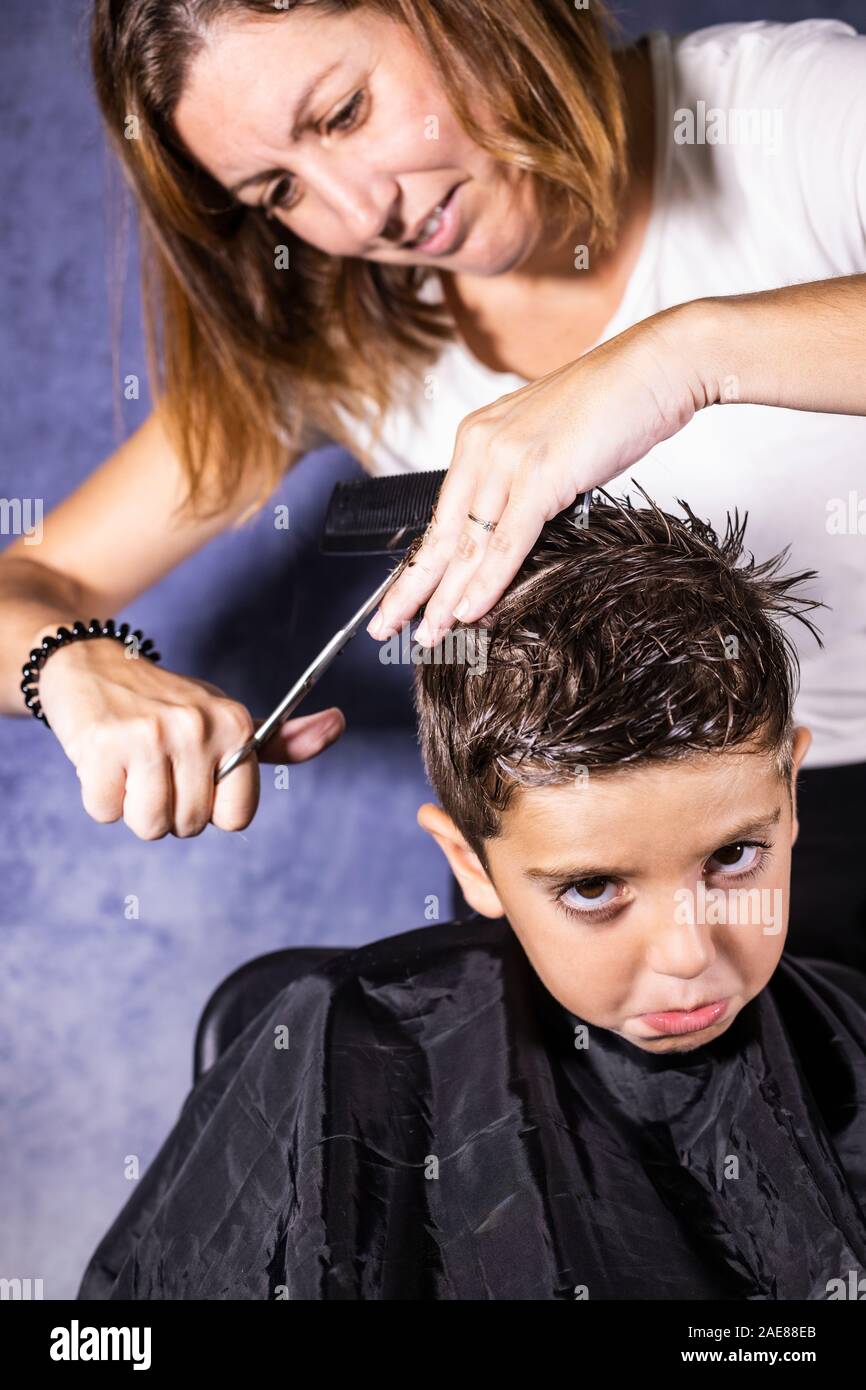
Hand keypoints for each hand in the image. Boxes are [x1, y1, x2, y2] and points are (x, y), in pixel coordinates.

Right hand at [38, 636, 344, 839]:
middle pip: (190, 826)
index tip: (194, 777)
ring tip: (131, 765)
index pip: (236, 817)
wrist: (89, 663)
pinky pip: (105, 813)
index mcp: (235, 724)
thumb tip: (339, 724)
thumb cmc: (165, 702)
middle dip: (168, 808)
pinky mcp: (103, 747)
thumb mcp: (226, 718)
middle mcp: (198, 728)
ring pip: (149, 825)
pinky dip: (99, 796)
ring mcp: (150, 737)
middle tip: (155, 765)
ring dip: (133, 806)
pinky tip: (103, 761)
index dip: (210, 808)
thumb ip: (281, 741)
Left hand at [367, 303, 707, 645]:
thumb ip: (522, 484)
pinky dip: (487, 581)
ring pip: (468, 544)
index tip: (401, 598)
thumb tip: (510, 534)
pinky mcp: (540, 474)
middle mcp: (483, 446)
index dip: (420, 564)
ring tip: (427, 635)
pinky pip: (506, 540)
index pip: (441, 516)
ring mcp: (508, 459)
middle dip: (412, 588)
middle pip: (440, 534)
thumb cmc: (614, 407)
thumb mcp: (550, 448)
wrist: (657, 367)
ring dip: (445, 597)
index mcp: (479, 438)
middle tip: (386, 627)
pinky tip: (467, 611)